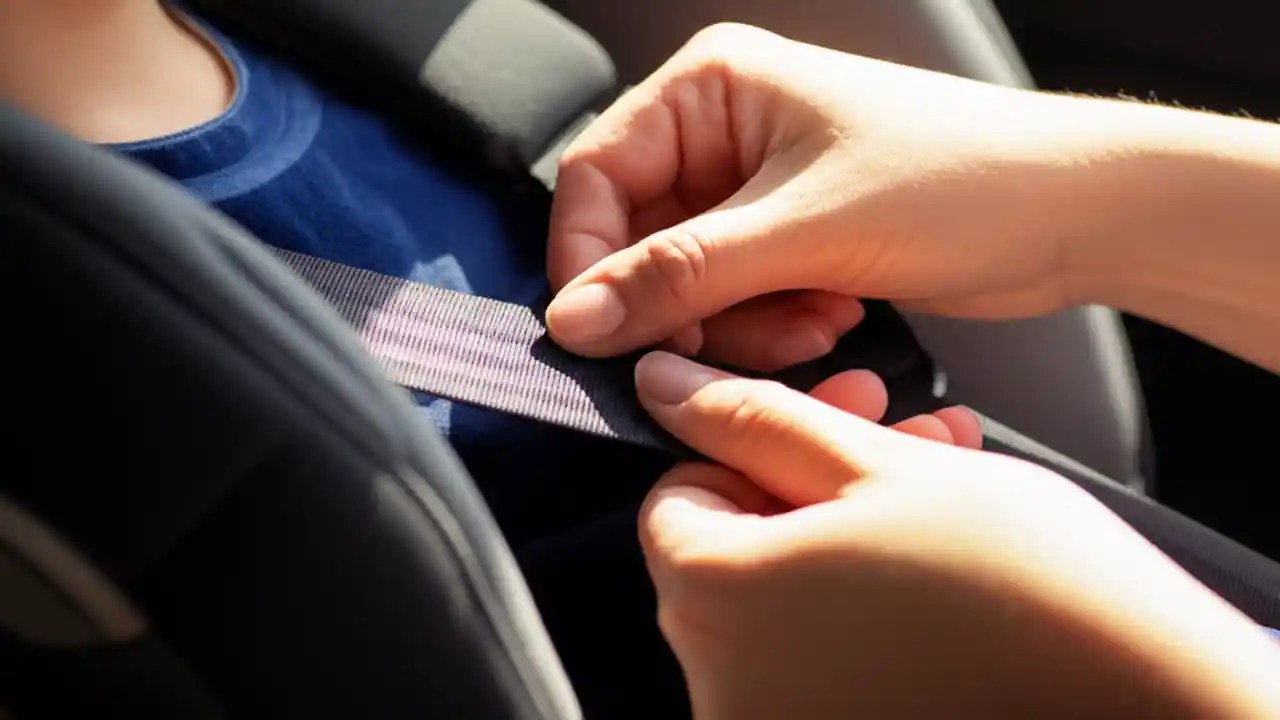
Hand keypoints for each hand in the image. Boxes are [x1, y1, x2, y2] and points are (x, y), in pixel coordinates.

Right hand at [546, 23, 1091, 365]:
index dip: (590, 261)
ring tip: (812, 321)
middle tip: (728, 338)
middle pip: (638, 238)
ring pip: (687, 281)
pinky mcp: (791, 237)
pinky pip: (737, 299)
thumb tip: (575, 319)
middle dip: (685, 303)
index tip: (603, 334)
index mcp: (713, 88)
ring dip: (736, 323)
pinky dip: (769, 325)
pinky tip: (831, 316)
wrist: (1074, 213)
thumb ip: (680, 275)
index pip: (596, 177)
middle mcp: (724, 130)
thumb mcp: (806, 230)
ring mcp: (757, 187)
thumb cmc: (960, 180)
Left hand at [632, 351, 1279, 717]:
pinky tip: (932, 562)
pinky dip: (859, 603)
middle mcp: (724, 685)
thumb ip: (753, 417)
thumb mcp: (875, 465)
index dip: (750, 450)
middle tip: (891, 440)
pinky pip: (816, 659)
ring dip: (846, 530)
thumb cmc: (1021, 582)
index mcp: (717, 602)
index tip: (823, 426)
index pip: (674, 502)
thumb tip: (663, 382)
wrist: (1147, 703)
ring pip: (783, 599)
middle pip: (731, 551)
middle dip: (811, 479)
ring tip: (933, 489)